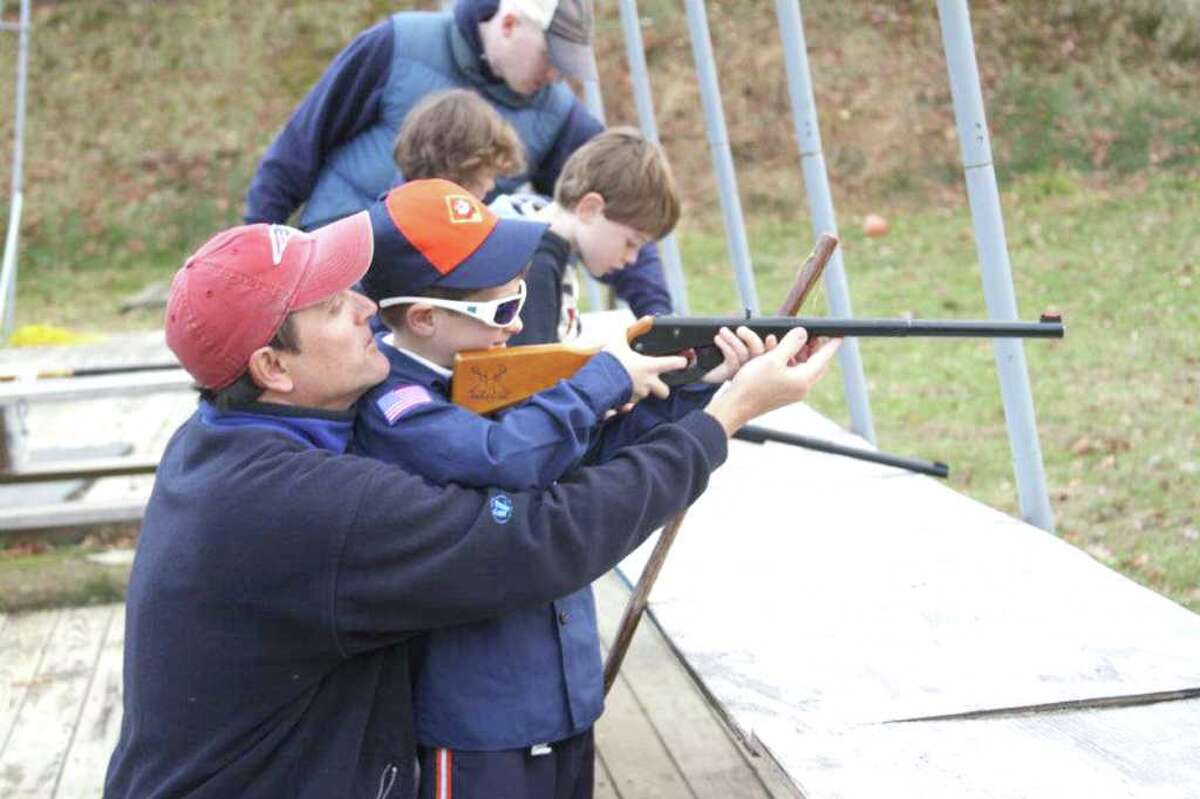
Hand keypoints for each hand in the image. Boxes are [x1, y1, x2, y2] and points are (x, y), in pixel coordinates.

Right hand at [602, 331, 688, 403]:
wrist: (595, 382)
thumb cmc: (609, 361)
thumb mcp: (619, 340)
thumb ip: (634, 329)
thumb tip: (647, 318)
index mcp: (649, 367)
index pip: (673, 364)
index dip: (681, 362)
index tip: (683, 361)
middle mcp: (647, 383)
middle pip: (665, 391)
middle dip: (662, 388)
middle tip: (655, 381)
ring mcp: (639, 394)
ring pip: (646, 395)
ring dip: (642, 390)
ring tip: (631, 381)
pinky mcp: (628, 402)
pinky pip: (632, 401)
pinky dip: (629, 396)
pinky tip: (621, 388)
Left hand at [701, 326, 767, 383]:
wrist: (704, 369)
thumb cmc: (721, 353)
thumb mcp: (733, 341)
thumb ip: (743, 334)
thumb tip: (743, 320)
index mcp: (757, 358)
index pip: (770, 352)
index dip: (772, 346)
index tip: (770, 337)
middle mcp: (752, 366)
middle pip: (759, 352)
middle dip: (751, 338)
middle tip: (740, 329)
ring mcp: (742, 371)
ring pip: (744, 353)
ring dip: (732, 339)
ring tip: (722, 331)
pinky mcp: (730, 373)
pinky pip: (732, 358)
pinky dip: (725, 345)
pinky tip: (718, 339)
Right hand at [704, 327, 841, 435]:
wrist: (735, 406)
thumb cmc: (752, 384)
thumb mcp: (772, 359)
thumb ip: (790, 344)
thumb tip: (802, 333)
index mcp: (803, 380)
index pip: (823, 359)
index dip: (831, 345)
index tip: (839, 336)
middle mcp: (801, 388)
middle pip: (817, 365)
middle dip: (816, 349)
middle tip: (811, 336)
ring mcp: (792, 393)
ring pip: (805, 370)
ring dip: (802, 355)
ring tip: (794, 342)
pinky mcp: (783, 394)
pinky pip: (794, 376)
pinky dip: (792, 363)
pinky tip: (781, 356)